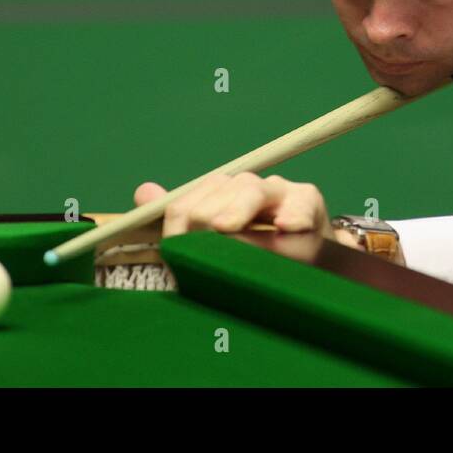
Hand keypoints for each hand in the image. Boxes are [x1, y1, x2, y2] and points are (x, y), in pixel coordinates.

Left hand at [133, 174, 343, 242]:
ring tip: (226, 228)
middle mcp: (248, 188)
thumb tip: (143, 192)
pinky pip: (302, 201)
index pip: (195, 197)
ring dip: (239, 208)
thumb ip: (180, 221)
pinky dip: (293, 213)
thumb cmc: (254, 256)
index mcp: (222, 194)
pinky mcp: (308, 202)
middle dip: (207, 215)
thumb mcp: (213, 244)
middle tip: (200, 241)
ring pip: (254, 189)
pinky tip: (285, 227)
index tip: (175, 245)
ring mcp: (280, 193)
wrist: (307, 264)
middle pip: (223, 188)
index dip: (182, 217)